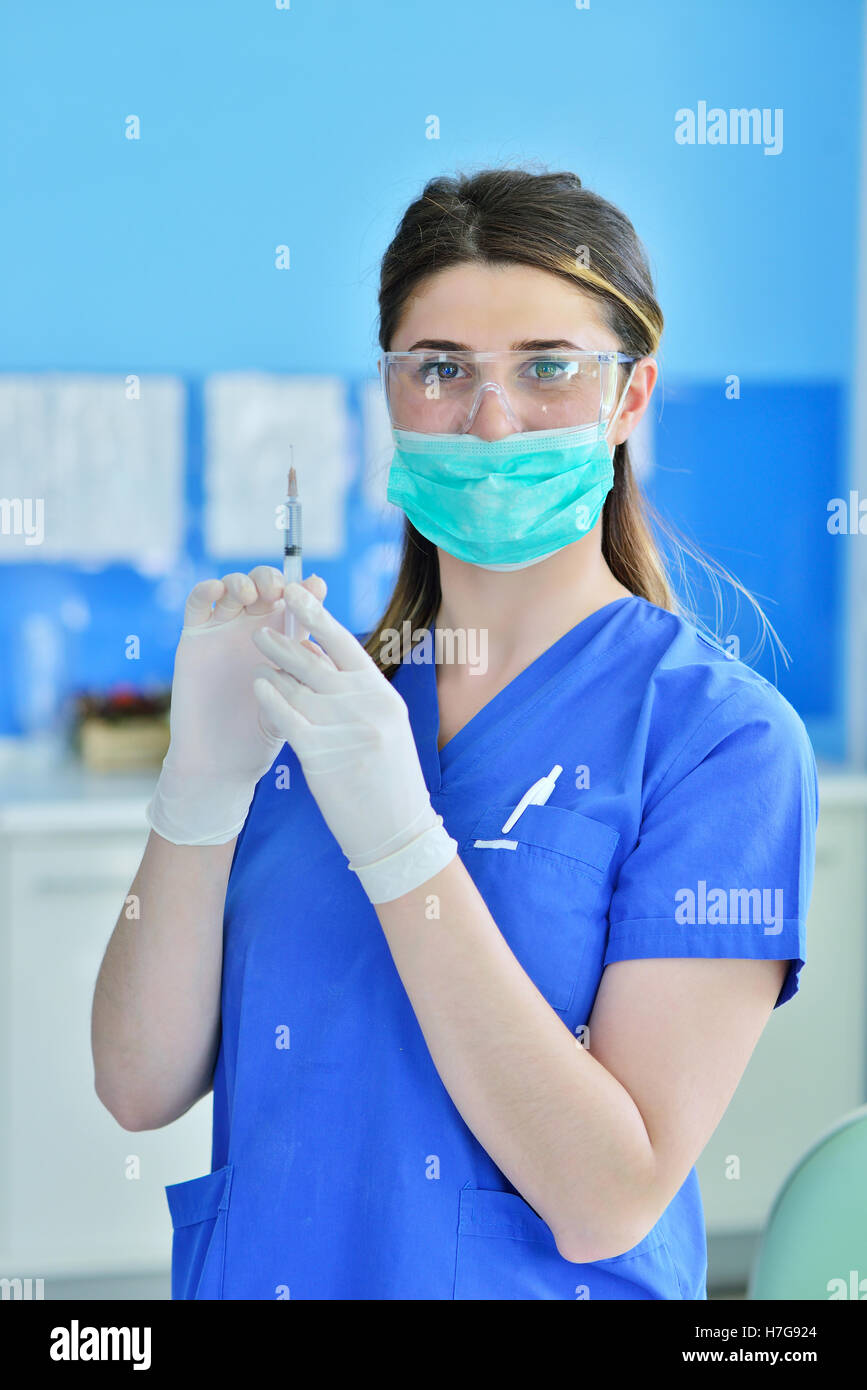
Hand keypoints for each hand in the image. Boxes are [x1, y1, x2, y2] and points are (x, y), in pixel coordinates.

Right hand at [145, 568, 326, 844]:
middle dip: (272, 580)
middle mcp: (254, 629)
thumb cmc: (265, 735)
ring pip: (232, 587)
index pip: (296, 602)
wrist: (224, 762)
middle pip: (264, 585)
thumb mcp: (296, 699)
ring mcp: (223, 631)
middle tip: (279, 592)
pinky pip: (197, 604)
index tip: (316, 588)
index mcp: (285, 640)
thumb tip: (327, 641)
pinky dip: (207, 590)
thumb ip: (306, 669)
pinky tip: (219, 592)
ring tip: (253, 595)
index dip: (305, 589)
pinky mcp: (194, 637)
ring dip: (243, 581)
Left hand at [249, 583, 455, 895]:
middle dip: (285, 640)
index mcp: (381, 695)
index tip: (296, 592)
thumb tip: (324, 660)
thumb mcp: (385, 727)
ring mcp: (342, 726)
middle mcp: (364, 704)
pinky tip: (258, 689)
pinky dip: (269, 699)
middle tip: (260, 626)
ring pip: (295, 685)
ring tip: (258, 662)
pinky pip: (285, 715)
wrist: (395, 830)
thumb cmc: (388, 780)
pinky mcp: (319, 752)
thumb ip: (358, 694)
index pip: (344, 644)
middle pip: (315, 659)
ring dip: (272, 671)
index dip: (317, 615)